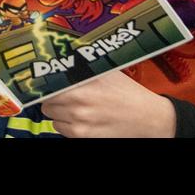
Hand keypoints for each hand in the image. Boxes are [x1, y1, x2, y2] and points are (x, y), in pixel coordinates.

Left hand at [40, 70, 175, 137]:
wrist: (148, 118)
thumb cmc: (128, 94)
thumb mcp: (107, 72)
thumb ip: (83, 67)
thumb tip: (62, 57)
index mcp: (83, 85)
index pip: (48, 85)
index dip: (47, 84)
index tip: (46, 83)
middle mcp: (78, 104)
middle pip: (47, 102)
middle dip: (54, 99)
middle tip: (67, 95)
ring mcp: (79, 123)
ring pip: (52, 117)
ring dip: (60, 113)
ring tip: (78, 108)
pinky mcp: (82, 137)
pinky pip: (61, 130)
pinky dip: (68, 125)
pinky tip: (83, 119)